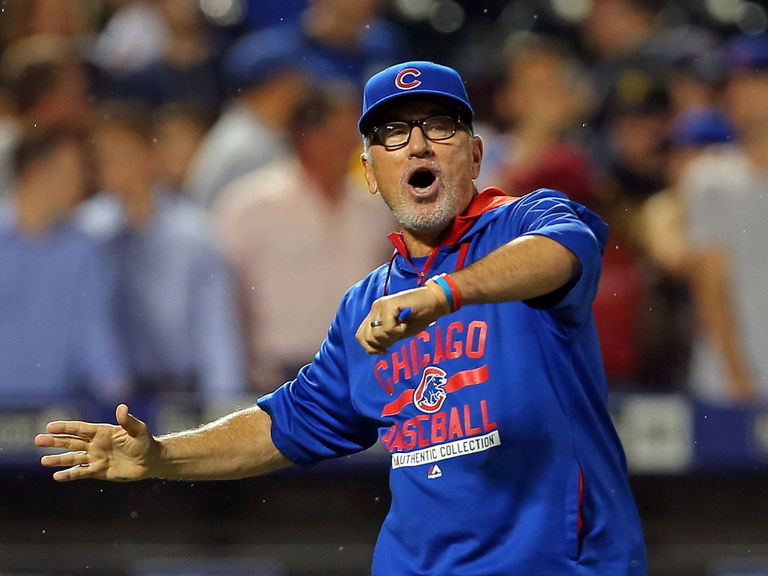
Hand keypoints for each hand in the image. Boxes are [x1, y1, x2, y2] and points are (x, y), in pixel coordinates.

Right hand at [34, 404, 159, 481]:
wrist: (150, 461)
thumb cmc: (145, 442)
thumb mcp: (138, 430)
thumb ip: (128, 421)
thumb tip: (121, 407)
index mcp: (102, 432)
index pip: (80, 428)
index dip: (65, 427)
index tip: (49, 426)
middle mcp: (95, 444)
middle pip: (71, 442)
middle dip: (55, 441)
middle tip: (37, 440)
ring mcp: (96, 458)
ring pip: (73, 458)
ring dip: (58, 459)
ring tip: (43, 460)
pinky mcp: (98, 471)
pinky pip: (81, 472)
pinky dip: (69, 474)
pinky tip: (56, 476)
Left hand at [356, 285, 448, 353]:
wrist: (436, 301)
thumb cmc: (421, 317)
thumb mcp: (399, 332)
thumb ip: (385, 338)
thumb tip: (373, 349)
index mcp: (376, 314)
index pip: (361, 336)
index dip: (371, 348)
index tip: (385, 351)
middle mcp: (375, 308)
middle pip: (366, 337)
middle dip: (382, 343)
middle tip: (397, 336)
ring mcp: (380, 305)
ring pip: (376, 334)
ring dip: (392, 336)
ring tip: (403, 327)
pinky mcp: (388, 304)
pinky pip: (388, 328)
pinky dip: (398, 331)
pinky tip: (406, 323)